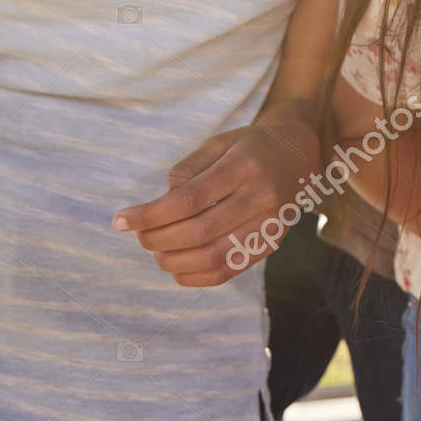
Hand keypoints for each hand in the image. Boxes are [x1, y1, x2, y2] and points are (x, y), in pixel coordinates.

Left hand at [112, 118, 320, 287]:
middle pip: (200, 231)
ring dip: (175, 261)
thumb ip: (186, 171)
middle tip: (139, 236)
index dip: (150, 215)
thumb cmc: (250, 147)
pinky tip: (178, 267)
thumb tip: (158, 206)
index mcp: (244, 166)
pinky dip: (196, 277)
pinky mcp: (271, 243)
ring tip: (157, 251)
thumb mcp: (218, 143)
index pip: (190, 199)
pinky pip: (230, 270)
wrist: (299, 154)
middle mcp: (261, 197)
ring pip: (214, 257)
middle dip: (158, 239)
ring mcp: (270, 224)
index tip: (121, 220)